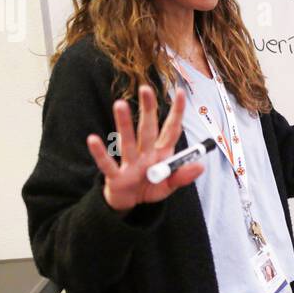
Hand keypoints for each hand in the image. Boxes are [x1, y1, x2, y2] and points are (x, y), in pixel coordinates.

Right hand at [87, 85, 203, 212]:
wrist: (129, 204)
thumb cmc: (149, 188)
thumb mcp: (169, 185)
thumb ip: (182, 176)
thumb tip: (201, 166)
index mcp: (161, 152)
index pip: (171, 129)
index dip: (177, 112)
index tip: (181, 92)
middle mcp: (145, 153)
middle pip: (148, 129)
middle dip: (148, 109)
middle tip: (145, 88)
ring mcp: (129, 163)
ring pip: (128, 141)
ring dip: (124, 124)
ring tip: (119, 104)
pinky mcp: (115, 176)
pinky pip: (107, 163)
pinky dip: (101, 153)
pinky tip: (93, 140)